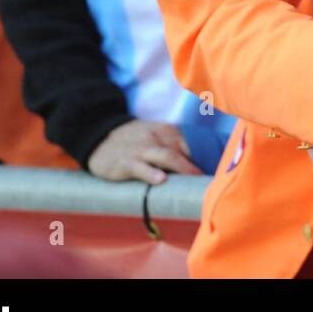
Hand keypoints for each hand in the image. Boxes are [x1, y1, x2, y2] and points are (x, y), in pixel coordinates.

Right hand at [86, 120, 200, 184]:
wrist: (97, 136)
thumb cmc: (132, 141)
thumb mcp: (153, 135)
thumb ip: (173, 145)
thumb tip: (196, 162)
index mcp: (165, 131)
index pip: (189, 143)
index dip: (203, 156)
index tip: (215, 169)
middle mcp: (155, 138)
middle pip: (181, 149)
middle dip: (196, 164)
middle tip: (210, 178)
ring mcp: (140, 150)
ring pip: (165, 156)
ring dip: (182, 167)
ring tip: (194, 177)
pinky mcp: (125, 162)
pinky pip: (140, 167)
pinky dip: (150, 173)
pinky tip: (160, 180)